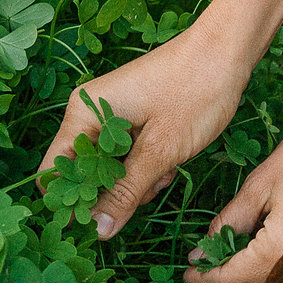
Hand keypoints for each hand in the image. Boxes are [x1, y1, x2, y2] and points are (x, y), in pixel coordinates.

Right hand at [38, 20, 250, 237]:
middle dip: (110, 194)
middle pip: (81, 173)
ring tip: (164, 173)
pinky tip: (169, 165)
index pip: (54, 170)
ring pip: (107, 170)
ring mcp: (111, 116)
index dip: (70, 201)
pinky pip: (126, 157)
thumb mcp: (160, 150)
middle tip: (147, 189)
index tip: (99, 223)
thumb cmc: (195, 92)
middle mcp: (89, 113)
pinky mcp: (131, 119)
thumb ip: (126, 192)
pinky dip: (144, 168)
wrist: (227, 51)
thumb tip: (97, 231)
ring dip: (133, 183)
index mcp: (84, 114)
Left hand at [184, 76, 282, 282]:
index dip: (206, 278)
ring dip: (276, 277)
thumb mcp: (262, 181)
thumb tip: (202, 252)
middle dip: (240, 279)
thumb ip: (231, 221)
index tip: (193, 273)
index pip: (232, 282)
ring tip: (279, 238)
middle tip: (233, 251)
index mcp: (282, 248)